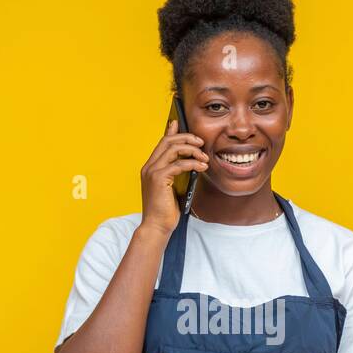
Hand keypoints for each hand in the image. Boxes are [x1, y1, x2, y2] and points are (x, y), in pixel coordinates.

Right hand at [140, 118, 208, 234]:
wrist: (157, 227)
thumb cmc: (165, 211)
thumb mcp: (173, 188)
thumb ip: (178, 173)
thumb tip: (190, 163)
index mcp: (151, 167)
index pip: (162, 143)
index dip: (173, 132)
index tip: (182, 124)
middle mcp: (149, 166)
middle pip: (167, 141)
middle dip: (187, 138)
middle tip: (201, 143)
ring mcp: (152, 172)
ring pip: (173, 148)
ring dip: (192, 150)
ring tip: (204, 158)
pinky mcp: (158, 179)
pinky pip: (178, 164)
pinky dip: (192, 163)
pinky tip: (201, 167)